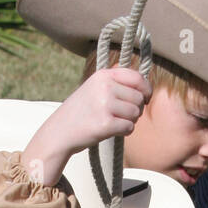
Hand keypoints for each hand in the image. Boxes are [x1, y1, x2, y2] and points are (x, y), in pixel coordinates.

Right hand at [20, 67, 150, 187]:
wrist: (60, 131)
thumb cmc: (81, 111)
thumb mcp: (95, 88)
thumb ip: (116, 83)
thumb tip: (146, 86)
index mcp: (103, 75)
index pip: (137, 77)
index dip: (146, 89)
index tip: (145, 98)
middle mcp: (104, 87)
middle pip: (138, 98)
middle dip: (137, 109)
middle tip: (124, 115)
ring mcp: (105, 105)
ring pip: (135, 113)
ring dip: (131, 121)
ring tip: (117, 122)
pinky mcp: (105, 124)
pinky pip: (129, 127)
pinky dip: (125, 131)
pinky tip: (114, 131)